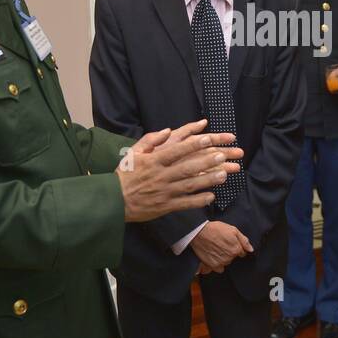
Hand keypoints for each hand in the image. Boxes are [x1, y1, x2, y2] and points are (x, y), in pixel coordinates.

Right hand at [118, 119, 243, 221]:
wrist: (113, 202)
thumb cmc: (124, 175)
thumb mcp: (133, 154)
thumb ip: (150, 141)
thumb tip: (168, 131)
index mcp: (153, 162)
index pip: (176, 151)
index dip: (193, 144)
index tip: (208, 138)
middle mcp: (161, 176)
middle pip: (187, 167)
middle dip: (206, 161)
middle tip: (223, 156)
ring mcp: (164, 192)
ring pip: (190, 185)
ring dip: (208, 180)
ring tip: (224, 175)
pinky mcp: (165, 206)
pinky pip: (185, 203)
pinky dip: (199, 200)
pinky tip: (211, 196)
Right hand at [191, 221, 252, 273]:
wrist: (199, 232)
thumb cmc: (216, 229)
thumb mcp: (233, 230)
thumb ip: (244, 240)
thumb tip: (251, 249)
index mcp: (236, 249)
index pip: (242, 253)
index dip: (237, 247)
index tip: (230, 243)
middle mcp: (229, 258)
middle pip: (233, 258)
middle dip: (229, 252)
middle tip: (222, 244)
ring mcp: (220, 263)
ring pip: (226, 262)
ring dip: (223, 258)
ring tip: (216, 249)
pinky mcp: (212, 266)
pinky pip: (218, 269)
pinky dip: (216, 264)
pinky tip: (213, 257)